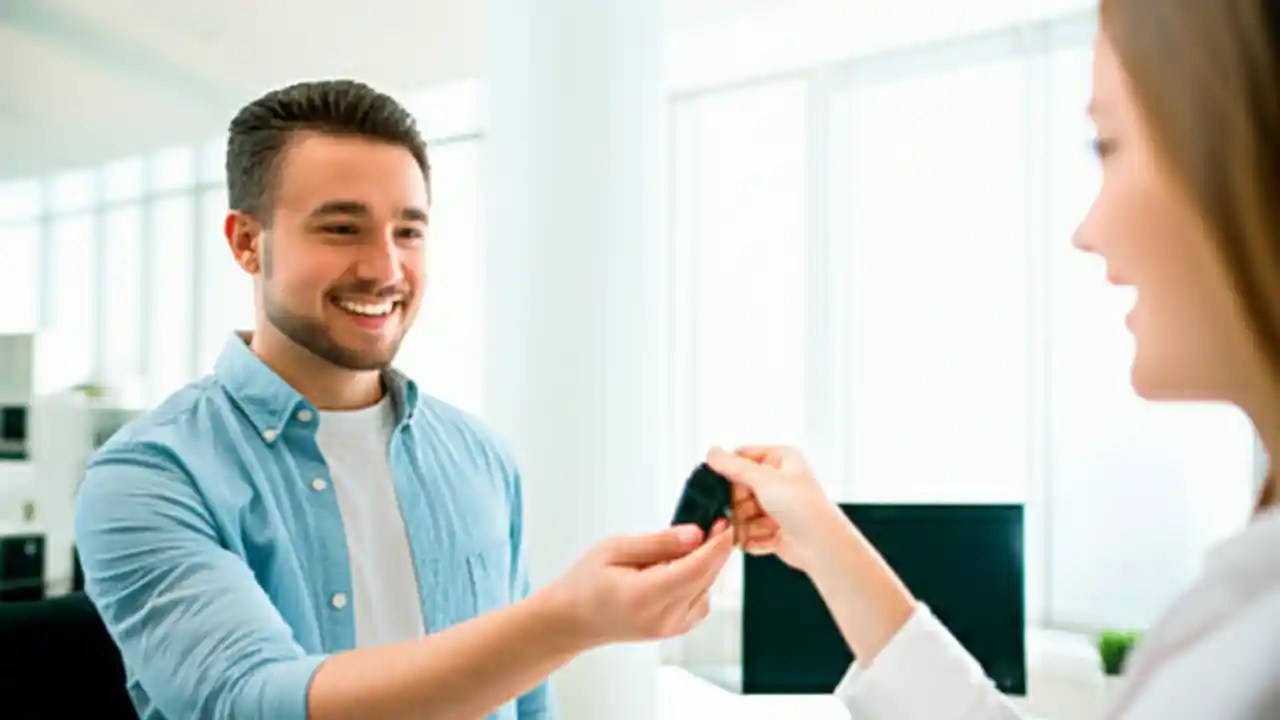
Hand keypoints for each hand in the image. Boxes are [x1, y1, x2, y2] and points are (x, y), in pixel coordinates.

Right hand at [540, 519, 733, 647]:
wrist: (572, 619)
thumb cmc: (585, 581)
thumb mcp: (615, 549)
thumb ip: (658, 543)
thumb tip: (696, 534)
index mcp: (644, 596)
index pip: (695, 569)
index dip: (716, 544)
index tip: (725, 522)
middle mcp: (662, 618)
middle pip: (705, 579)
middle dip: (715, 549)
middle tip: (716, 521)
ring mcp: (670, 629)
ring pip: (706, 589)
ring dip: (706, 565)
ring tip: (690, 544)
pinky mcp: (673, 630)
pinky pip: (700, 601)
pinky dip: (699, 582)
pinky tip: (681, 568)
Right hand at [707, 446, 916, 661]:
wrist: (822, 547)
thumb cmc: (804, 508)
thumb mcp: (764, 479)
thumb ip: (734, 467)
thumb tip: (712, 452)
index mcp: (782, 459)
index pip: (743, 457)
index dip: (730, 472)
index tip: (718, 484)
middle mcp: (780, 481)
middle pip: (740, 489)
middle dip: (738, 504)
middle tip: (741, 511)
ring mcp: (778, 506)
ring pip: (743, 513)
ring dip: (744, 524)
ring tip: (755, 529)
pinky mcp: (775, 530)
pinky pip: (751, 532)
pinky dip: (751, 538)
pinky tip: (763, 539)